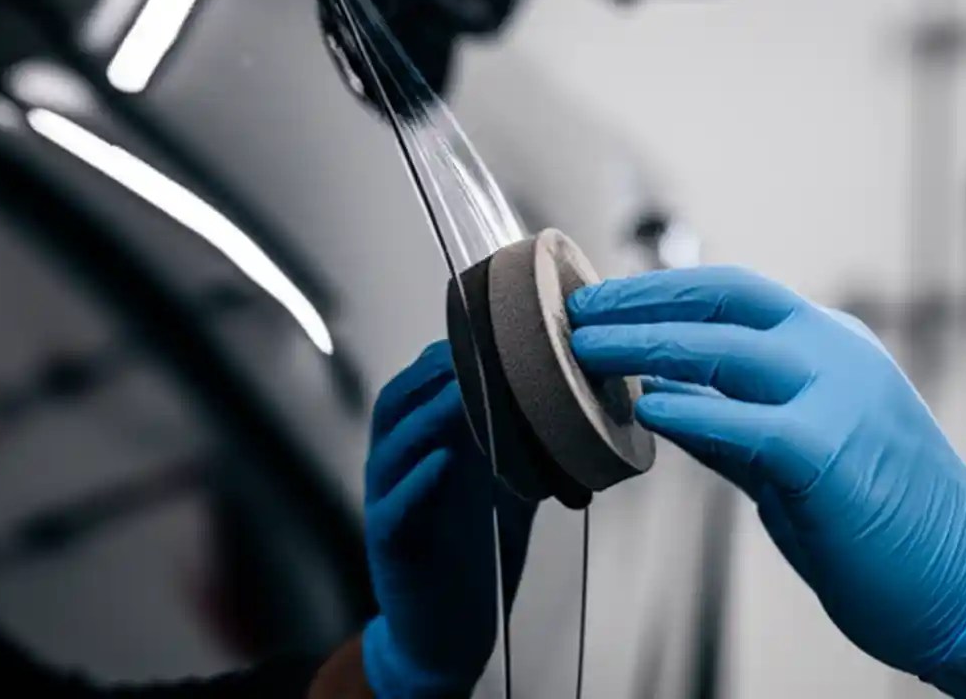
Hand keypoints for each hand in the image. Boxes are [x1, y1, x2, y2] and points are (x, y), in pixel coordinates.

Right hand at [362, 341, 536, 697]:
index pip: (421, 387)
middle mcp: (401, 470)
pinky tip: (441, 464)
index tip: (486, 333)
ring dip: (424, 419)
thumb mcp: (507, 491)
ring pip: (390, 449)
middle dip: (430, 375)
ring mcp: (390, 506)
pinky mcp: (390, 546)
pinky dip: (415, 484)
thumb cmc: (474, 556)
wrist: (447, 633)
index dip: (447, 357)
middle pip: (396, 404)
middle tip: (469, 354)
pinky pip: (393, 508)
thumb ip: (526, 452)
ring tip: (455, 395)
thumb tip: (575, 415)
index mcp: (425, 450)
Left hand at [568, 266, 965, 697]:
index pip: (733, 293)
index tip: (603, 302)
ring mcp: (840, 395)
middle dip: (639, 301)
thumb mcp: (791, 451)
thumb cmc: (876, 520)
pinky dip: (688, 411)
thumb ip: (729, 418)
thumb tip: (655, 393)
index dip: (661, 290)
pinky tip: (645, 409)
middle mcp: (838, 353)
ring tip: (584, 351)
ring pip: (723, 350)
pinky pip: (743, 423)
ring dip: (643, 346)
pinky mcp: (832, 451)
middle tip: (576, 312)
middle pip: (722, 300)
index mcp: (832, 344)